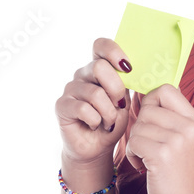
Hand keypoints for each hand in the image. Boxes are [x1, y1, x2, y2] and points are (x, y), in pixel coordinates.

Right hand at [55, 37, 131, 165]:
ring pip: (95, 93)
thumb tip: (131, 68)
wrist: (96, 147)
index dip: (114, 51)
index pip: (101, 46)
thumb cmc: (112, 121)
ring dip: (108, 113)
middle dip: (116, 89)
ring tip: (108, 122)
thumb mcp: (124, 101)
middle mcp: (82, 74)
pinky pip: (84, 109)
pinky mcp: (62, 105)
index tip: (128, 68)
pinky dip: (96, 121)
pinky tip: (95, 125)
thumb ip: (126, 83)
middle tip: (119, 105)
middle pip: (99, 67)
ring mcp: (70, 89)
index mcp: (99, 68)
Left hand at [124, 84, 193, 193]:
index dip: (150, 100)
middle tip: (148, 145)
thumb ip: (169, 118)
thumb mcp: (183, 141)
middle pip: (148, 107)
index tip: (147, 118)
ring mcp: (178, 140)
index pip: (167, 89)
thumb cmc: (178, 175)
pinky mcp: (163, 155)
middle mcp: (190, 127)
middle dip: (140, 126)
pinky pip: (134, 142)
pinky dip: (133, 155)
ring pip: (138, 126)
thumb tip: (142, 93)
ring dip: (136, 143)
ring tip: (147, 158)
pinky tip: (144, 166)